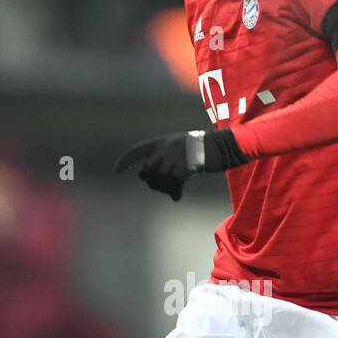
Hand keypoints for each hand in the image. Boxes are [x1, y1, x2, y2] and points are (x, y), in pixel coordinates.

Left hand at [115, 128, 247, 200]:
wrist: (221, 146)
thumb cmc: (201, 149)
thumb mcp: (179, 147)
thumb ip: (163, 158)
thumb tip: (147, 177)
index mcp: (162, 141)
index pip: (137, 150)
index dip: (125, 160)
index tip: (116, 171)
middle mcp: (165, 147)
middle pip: (147, 170)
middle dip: (151, 182)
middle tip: (161, 187)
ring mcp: (175, 156)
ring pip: (159, 179)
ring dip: (164, 189)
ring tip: (172, 190)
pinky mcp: (185, 166)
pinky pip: (173, 184)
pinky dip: (174, 192)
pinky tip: (178, 196)